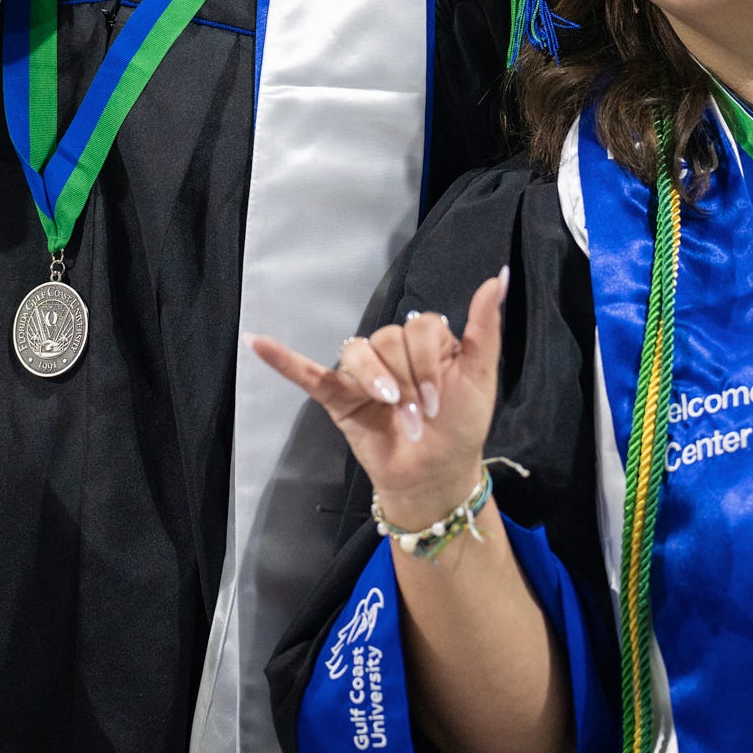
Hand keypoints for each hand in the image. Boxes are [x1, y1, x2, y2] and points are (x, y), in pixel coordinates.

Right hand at [251, 267, 508, 530]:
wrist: (435, 475)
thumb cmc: (460, 425)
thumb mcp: (480, 376)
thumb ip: (485, 328)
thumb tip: (496, 277)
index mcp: (425, 340)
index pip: (419, 328)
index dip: (430, 364)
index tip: (439, 402)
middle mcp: (392, 350)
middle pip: (389, 339)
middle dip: (408, 381)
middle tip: (418, 416)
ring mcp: (362, 373)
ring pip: (357, 353)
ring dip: (375, 382)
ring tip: (390, 410)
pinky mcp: (336, 396)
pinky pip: (306, 372)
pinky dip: (282, 359)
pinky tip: (257, 342)